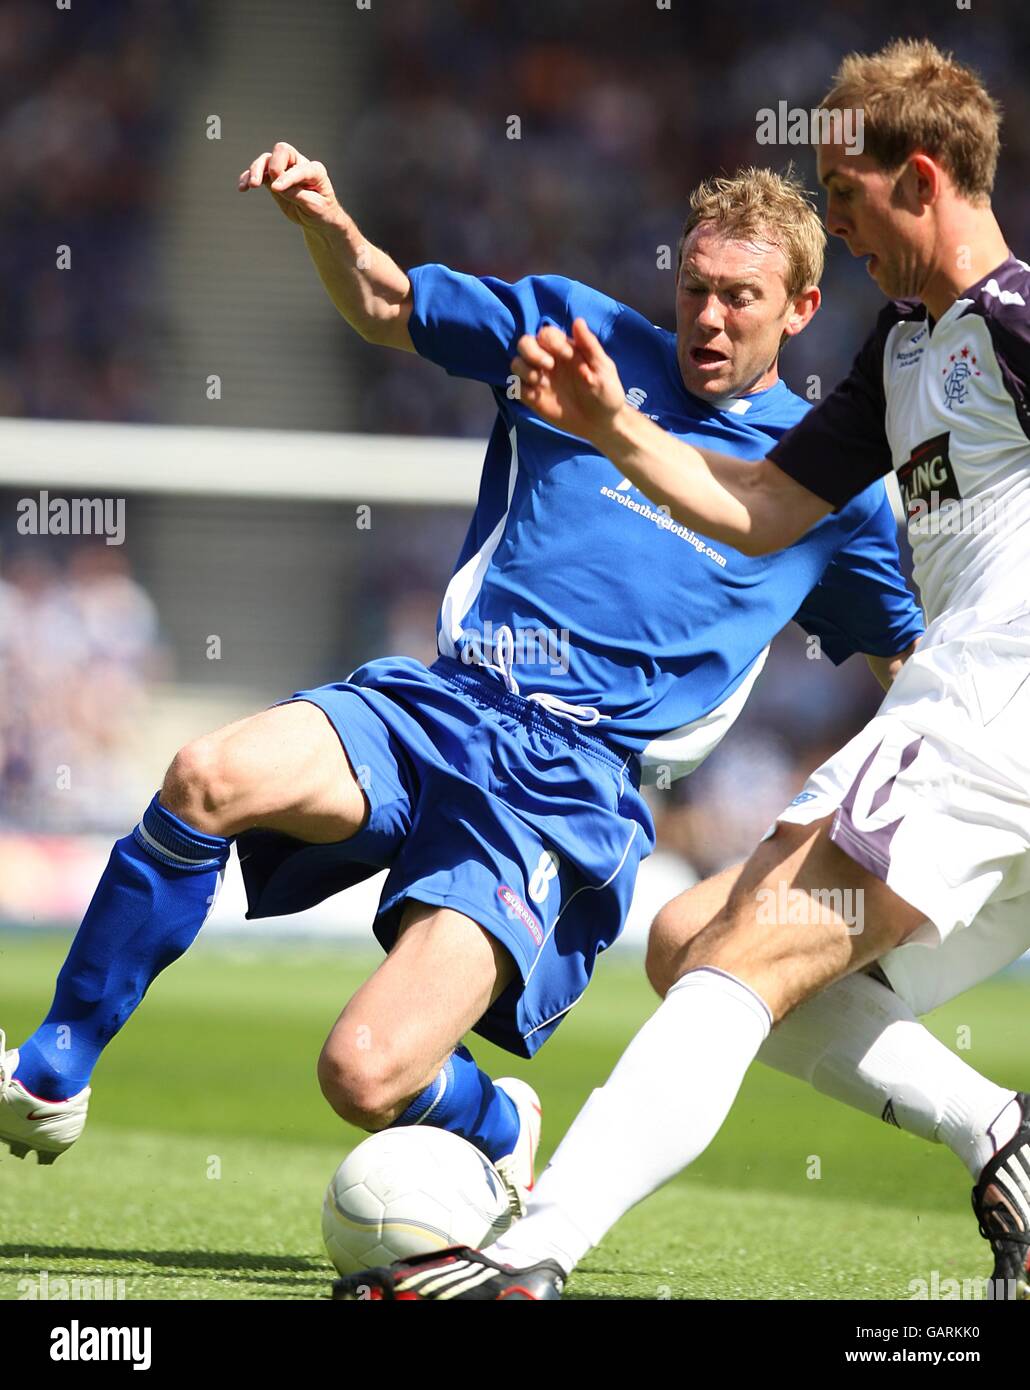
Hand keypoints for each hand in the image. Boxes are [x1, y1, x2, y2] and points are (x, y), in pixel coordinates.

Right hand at [238, 141, 343, 230]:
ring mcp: (284, 169)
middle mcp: (299, 164)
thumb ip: (297, 195)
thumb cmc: (321, 211)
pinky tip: (242, 188)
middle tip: (263, 182)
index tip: (276, 189)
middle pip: (281, 151)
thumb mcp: (315, 207)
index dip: (287, 177)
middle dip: (271, 164)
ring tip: (250, 185)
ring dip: (256, 170)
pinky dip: (248, 177)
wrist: (318, 218)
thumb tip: (276, 186)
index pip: (299, 168)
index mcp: (315, 170)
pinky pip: (258, 173)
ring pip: (266, 160)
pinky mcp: (273, 178)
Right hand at [511, 319, 626, 442]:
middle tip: (548, 366)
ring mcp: (539, 379)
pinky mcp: (533, 398)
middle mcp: (548, 361)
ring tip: (541, 383)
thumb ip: (590, 345)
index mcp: (565, 349)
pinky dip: (522, 389)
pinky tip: (538, 397)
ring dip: (524, 370)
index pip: (546, 334)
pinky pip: (516, 387)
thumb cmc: (606, 392)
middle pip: (525, 343)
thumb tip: (578, 321)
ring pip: (516, 363)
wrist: (600, 423)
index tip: (568, 357)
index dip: (552, 342)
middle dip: (531, 352)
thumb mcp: (603, 368)